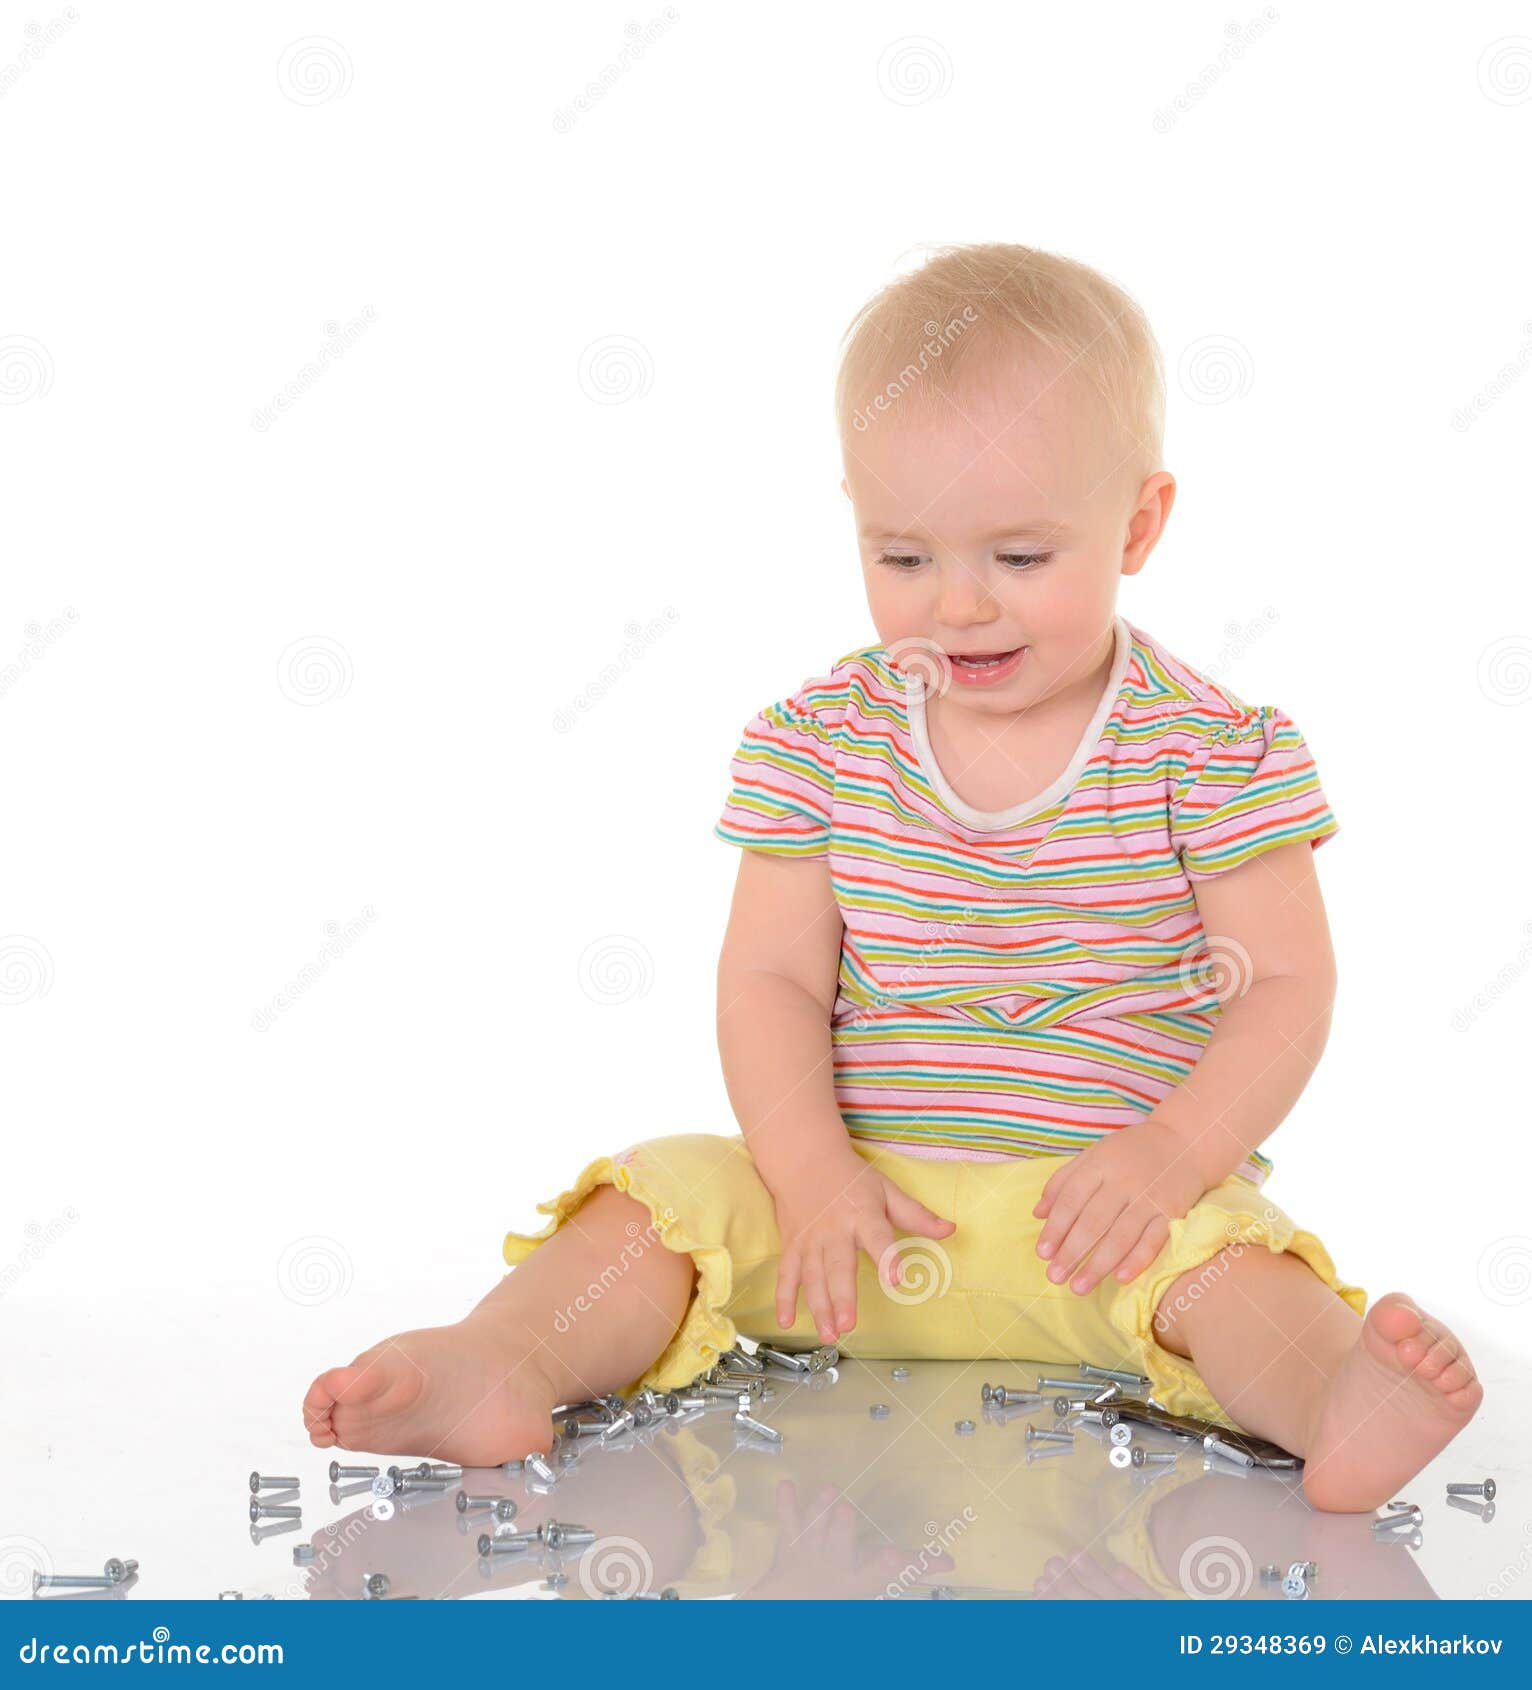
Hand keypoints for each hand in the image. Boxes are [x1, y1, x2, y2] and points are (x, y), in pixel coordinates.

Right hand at [772, 1152, 955, 1343]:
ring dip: (818, 1307)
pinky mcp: (792, 1246)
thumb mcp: (886, 1190)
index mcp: (863, 1214)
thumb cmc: (850, 1178)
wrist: (804, 1159)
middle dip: (842, 1297)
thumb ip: (916, 1215)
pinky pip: (787, 1274)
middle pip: (838, 1266)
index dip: (887, 1258)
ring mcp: (811, 1239)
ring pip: (812, 1276)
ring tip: (828, 1334)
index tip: (896, 1279)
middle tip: (847, 1325)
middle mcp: (835, 1229)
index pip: (878, 1237)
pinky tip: (785, 1321)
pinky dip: (784, 1297)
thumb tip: (950, 1229)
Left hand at [1031, 1121, 1207, 1294]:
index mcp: (1099, 1164)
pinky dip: (1137, 1260)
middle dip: (1072, 1252)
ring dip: (1098, 1265)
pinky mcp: (1173, 1211)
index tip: (1042, 1253)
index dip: (1056, 1228)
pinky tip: (1120, 1278)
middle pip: (1093, 1222)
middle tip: (1055, 1277)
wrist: (1185, 1142)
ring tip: (1078, 1287)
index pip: (1071, 1200)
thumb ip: (1064, 1181)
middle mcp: (1123, 1181)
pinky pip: (1154, 1240)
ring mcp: (1150, 1197)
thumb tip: (1038, 1213)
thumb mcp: (1094, 1155)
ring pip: (1120, 1236)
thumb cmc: (1131, 1151)